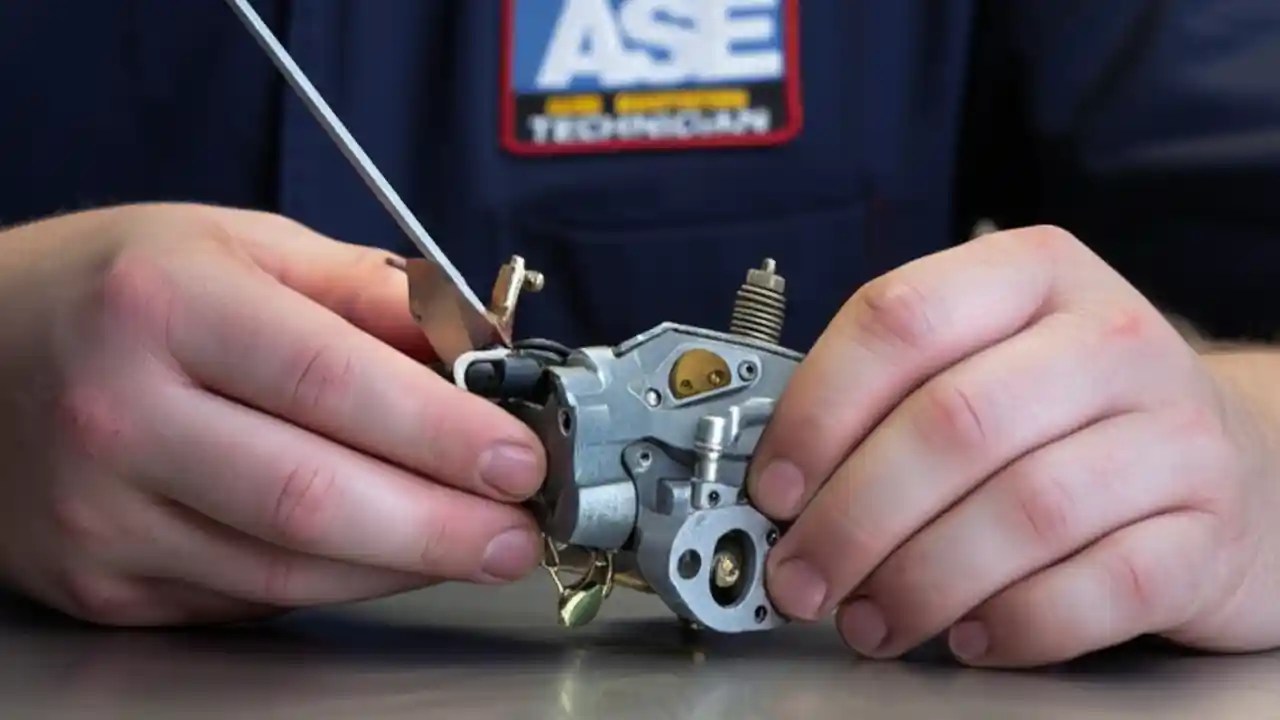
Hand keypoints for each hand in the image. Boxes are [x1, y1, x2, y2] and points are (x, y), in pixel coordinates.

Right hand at [0, 203, 545, 624]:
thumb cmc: (112, 287)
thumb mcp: (239, 245)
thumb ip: (368, 291)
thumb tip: (483, 345)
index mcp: (165, 306)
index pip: (331, 382)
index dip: (442, 431)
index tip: (519, 457)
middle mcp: (121, 413)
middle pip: (314, 497)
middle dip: (443, 525)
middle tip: (520, 531)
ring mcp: (102, 513)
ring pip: (289, 566)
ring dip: (404, 563)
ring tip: (477, 545)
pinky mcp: (102, 580)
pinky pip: (250, 595)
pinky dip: (338, 580)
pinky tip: (389, 554)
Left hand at [748, 226, 1279, 667]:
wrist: (1238, 462)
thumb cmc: (1075, 412)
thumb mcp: (988, 360)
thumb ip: (893, 400)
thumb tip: (783, 486)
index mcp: (1031, 275)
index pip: (901, 318)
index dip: (818, 411)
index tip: (773, 488)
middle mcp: (1109, 337)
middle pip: (953, 422)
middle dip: (853, 518)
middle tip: (803, 579)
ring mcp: (1175, 432)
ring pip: (1025, 509)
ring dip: (921, 581)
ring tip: (870, 619)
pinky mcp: (1210, 532)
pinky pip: (1103, 588)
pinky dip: (1019, 622)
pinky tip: (970, 636)